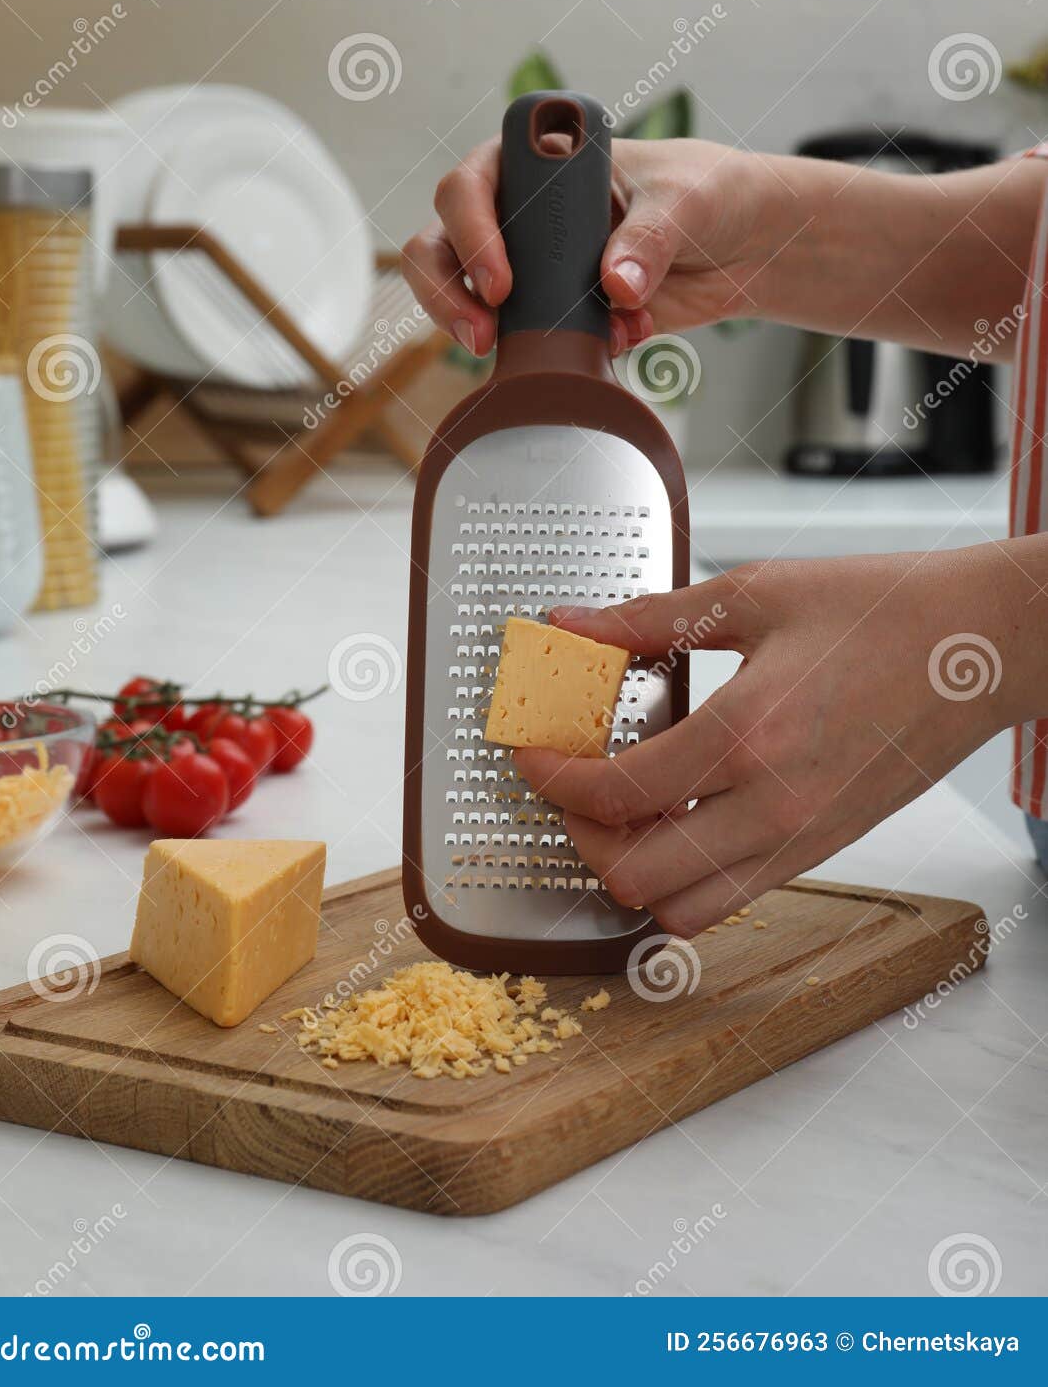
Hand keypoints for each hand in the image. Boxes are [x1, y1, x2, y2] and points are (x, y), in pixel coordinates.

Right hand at [401, 136, 770, 357]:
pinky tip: (601, 344)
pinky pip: (521, 337)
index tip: (502, 279)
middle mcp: (521, 211)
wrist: (748, 247)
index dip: (470, 230)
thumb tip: (615, 285)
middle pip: (440, 243)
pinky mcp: (555, 312)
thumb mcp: (685, 201)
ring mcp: (531, 265)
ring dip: (466, 325)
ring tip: (495, 350)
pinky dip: (543, 351)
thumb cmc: (711, 193)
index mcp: (539, 162)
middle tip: (482, 330)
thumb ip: (649, 237)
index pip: (470, 184)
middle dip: (446, 289)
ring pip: (461, 294)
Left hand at [516, 548, 1020, 936]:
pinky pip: (731, 900)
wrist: (976, 647)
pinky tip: (677, 822)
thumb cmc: (882, 611)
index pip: (617, 792)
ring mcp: (801, 840)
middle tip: (567, 787)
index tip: (530, 754)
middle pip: (635, 876)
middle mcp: (773, 806)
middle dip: (579, 836)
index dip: (553, 779)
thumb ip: (650, 618)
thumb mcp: (756, 595)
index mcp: (748, 733)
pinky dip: (684, 880)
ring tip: (620, 813)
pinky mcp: (821, 851)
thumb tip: (571, 624)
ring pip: (682, 910)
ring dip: (631, 872)